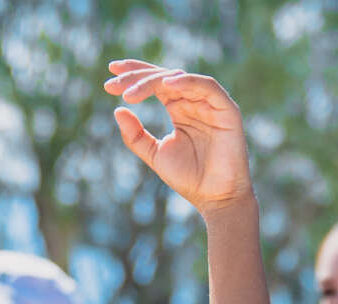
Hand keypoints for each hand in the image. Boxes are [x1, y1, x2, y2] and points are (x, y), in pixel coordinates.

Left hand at [105, 61, 251, 211]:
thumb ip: (135, 135)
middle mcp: (193, 101)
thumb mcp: (155, 154)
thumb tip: (117, 110)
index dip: (134, 73)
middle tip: (114, 85)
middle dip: (137, 77)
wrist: (216, 198)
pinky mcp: (226, 109)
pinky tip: (166, 84)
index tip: (110, 72)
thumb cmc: (189, 177)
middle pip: (164, 77)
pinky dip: (187, 82)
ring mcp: (210, 103)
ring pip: (180, 78)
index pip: (156, 83)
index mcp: (178, 108)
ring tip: (131, 92)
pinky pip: (207, 86)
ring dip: (154, 81)